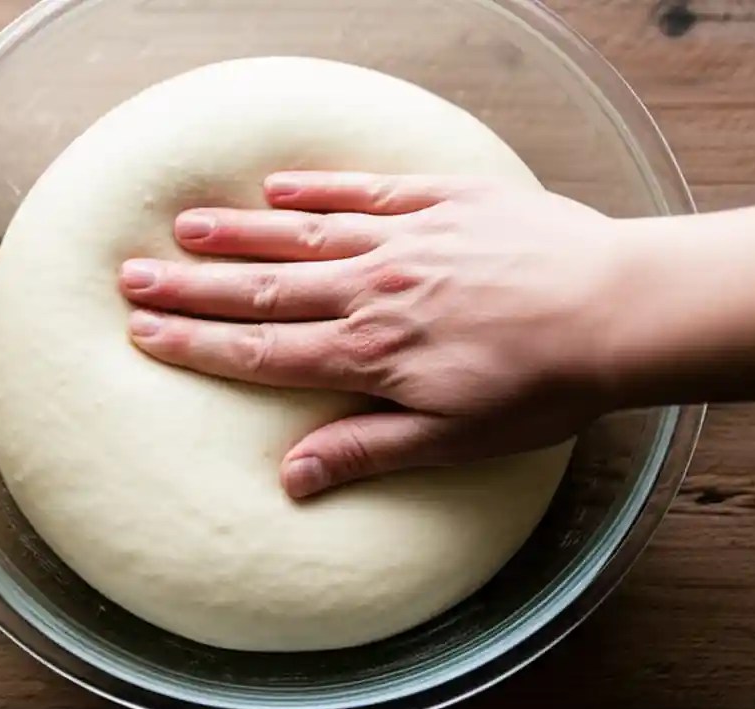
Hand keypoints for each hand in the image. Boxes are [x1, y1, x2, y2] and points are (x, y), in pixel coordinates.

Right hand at [118, 172, 627, 496]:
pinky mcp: (444, 201)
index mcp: (371, 354)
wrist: (620, 309)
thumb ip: (366, 450)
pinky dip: (319, 187)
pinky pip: (366, 190)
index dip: (198, 345)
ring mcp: (406, 240)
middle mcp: (373, 291)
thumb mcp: (455, 440)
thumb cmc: (543, 386)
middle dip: (194, 288)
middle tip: (134, 276)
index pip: (263, 351)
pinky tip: (278, 185)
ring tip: (185, 228)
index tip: (145, 333)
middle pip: (264, 290)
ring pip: (303, 235)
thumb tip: (289, 477)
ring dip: (240, 234)